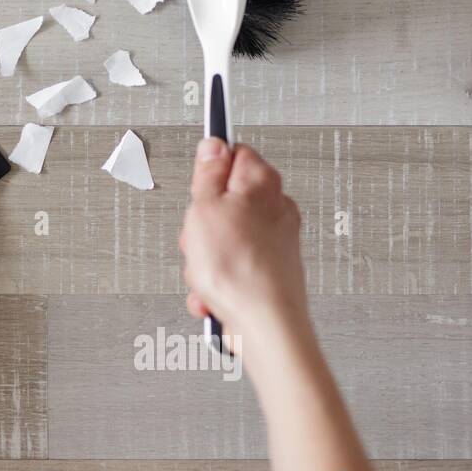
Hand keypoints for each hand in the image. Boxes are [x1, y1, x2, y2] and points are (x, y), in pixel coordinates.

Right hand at [179, 138, 310, 364]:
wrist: (263, 324)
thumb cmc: (239, 269)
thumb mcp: (204, 207)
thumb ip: (207, 172)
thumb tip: (212, 146)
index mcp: (261, 183)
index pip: (231, 154)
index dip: (206, 173)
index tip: (197, 189)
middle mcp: (274, 208)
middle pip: (221, 201)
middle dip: (200, 223)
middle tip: (198, 237)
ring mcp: (273, 241)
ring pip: (220, 238)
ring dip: (203, 258)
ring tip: (206, 271)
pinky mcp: (269, 269)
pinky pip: (229, 266)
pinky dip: (215, 280)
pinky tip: (213, 292)